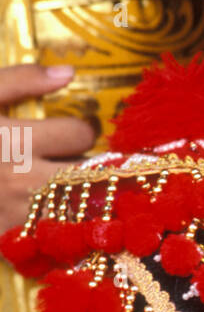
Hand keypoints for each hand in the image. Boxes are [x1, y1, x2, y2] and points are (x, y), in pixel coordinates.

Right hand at [0, 65, 95, 233]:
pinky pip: (50, 231)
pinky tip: (41, 205)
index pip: (79, 134)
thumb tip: (68, 73)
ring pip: (75, 205)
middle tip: (72, 156)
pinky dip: (54, 219)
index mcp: (15, 141)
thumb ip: (21, 80)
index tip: (72, 128)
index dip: (81, 128)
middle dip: (87, 164)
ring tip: (57, 179)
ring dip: (75, 192)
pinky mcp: (7, 238)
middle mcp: (22, 182)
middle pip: (86, 176)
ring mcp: (16, 215)